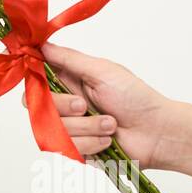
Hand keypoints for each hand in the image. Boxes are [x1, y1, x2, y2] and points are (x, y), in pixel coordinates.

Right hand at [33, 42, 178, 170]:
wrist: (158, 133)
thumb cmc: (136, 98)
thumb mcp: (102, 70)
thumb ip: (68, 59)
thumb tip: (41, 44)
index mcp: (70, 79)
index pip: (35, 78)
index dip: (33, 80)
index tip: (39, 80)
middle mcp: (65, 103)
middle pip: (37, 105)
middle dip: (63, 107)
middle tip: (85, 106)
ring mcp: (70, 127)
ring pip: (54, 129)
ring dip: (86, 128)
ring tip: (110, 125)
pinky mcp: (77, 149)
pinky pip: (68, 148)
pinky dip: (91, 143)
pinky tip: (108, 140)